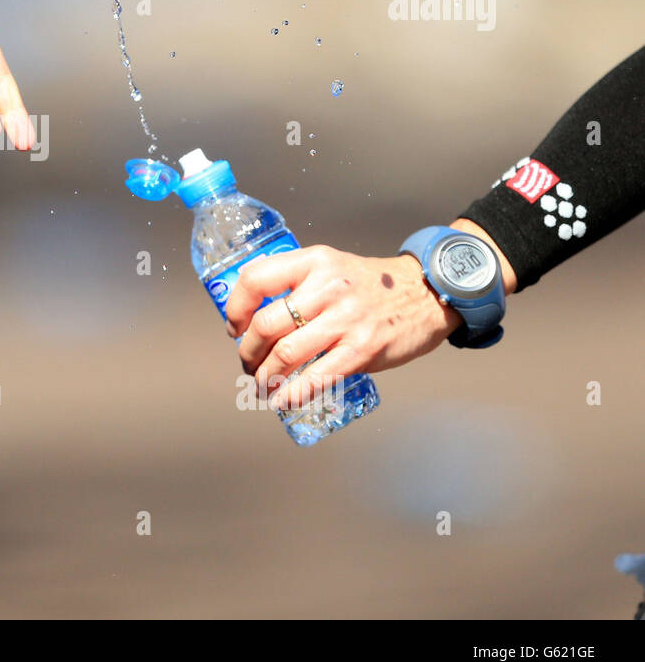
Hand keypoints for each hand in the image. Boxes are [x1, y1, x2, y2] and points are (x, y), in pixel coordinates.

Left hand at [223, 245, 461, 410]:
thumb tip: (255, 317)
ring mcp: (345, 319)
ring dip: (265, 377)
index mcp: (313, 262)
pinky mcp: (362, 348)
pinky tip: (283, 400)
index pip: (255, 279)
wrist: (427, 292)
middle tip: (248, 365)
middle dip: (248, 352)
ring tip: (262, 386)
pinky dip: (293, 393)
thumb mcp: (330, 267)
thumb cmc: (369, 284)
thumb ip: (296, 283)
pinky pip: (317, 378)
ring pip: (285, 354)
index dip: (236, 308)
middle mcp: (326, 288)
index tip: (234, 328)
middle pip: (266, 325)